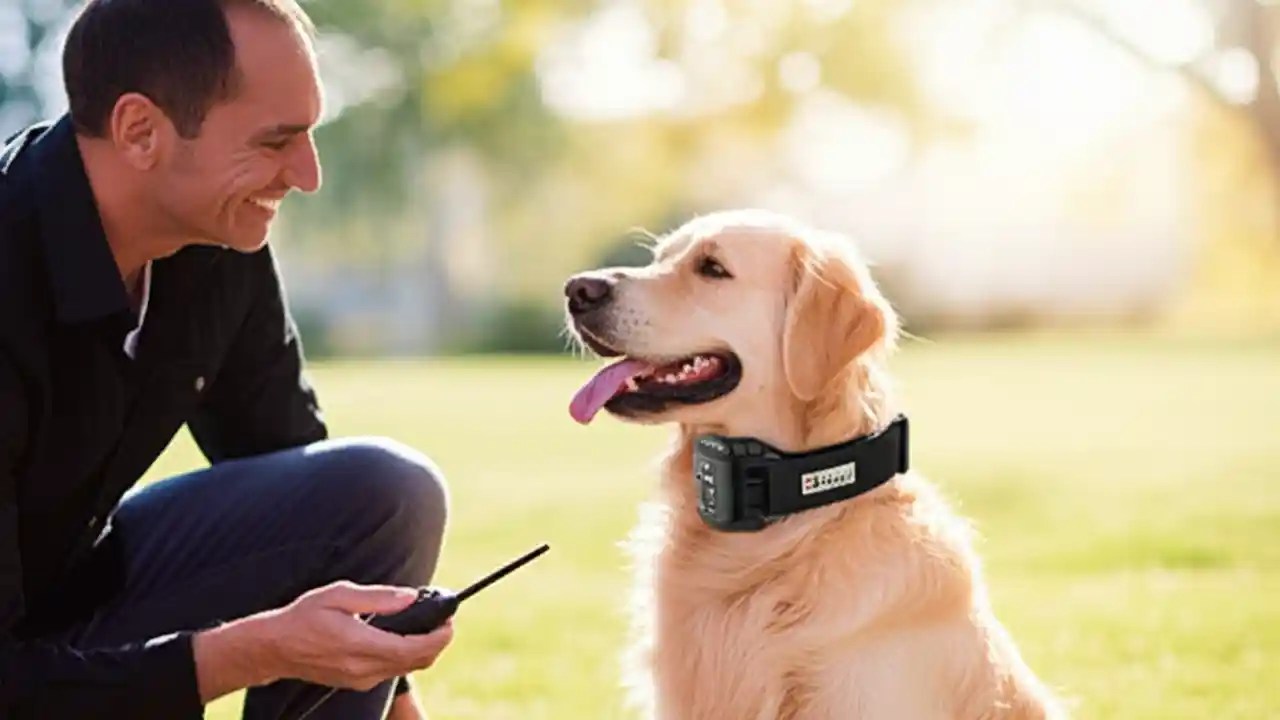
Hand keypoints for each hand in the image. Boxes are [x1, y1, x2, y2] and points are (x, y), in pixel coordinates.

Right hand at [194, 581, 454, 701]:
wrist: (276, 648)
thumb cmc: (304, 617)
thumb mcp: (339, 595)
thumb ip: (378, 597)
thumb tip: (410, 597)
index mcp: (363, 645)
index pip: (415, 648)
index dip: (440, 636)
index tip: (449, 620)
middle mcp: (365, 668)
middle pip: (418, 662)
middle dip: (438, 642)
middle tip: (444, 621)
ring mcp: (362, 678)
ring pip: (407, 669)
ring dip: (424, 650)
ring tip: (427, 625)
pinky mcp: (357, 681)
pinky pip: (392, 671)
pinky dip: (407, 656)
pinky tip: (404, 636)